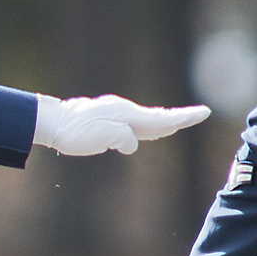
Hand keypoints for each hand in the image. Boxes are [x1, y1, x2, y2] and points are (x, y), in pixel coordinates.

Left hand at [33, 93, 210, 156]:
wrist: (52, 122)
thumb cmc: (75, 131)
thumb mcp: (101, 136)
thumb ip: (123, 137)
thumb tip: (132, 143)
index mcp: (126, 115)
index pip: (161, 118)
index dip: (183, 118)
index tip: (203, 111)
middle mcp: (124, 112)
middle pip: (157, 117)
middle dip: (179, 117)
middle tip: (199, 114)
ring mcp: (115, 114)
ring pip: (146, 120)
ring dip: (163, 122)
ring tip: (177, 124)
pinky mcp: (106, 119)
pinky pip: (133, 123)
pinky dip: (146, 126)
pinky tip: (146, 131)